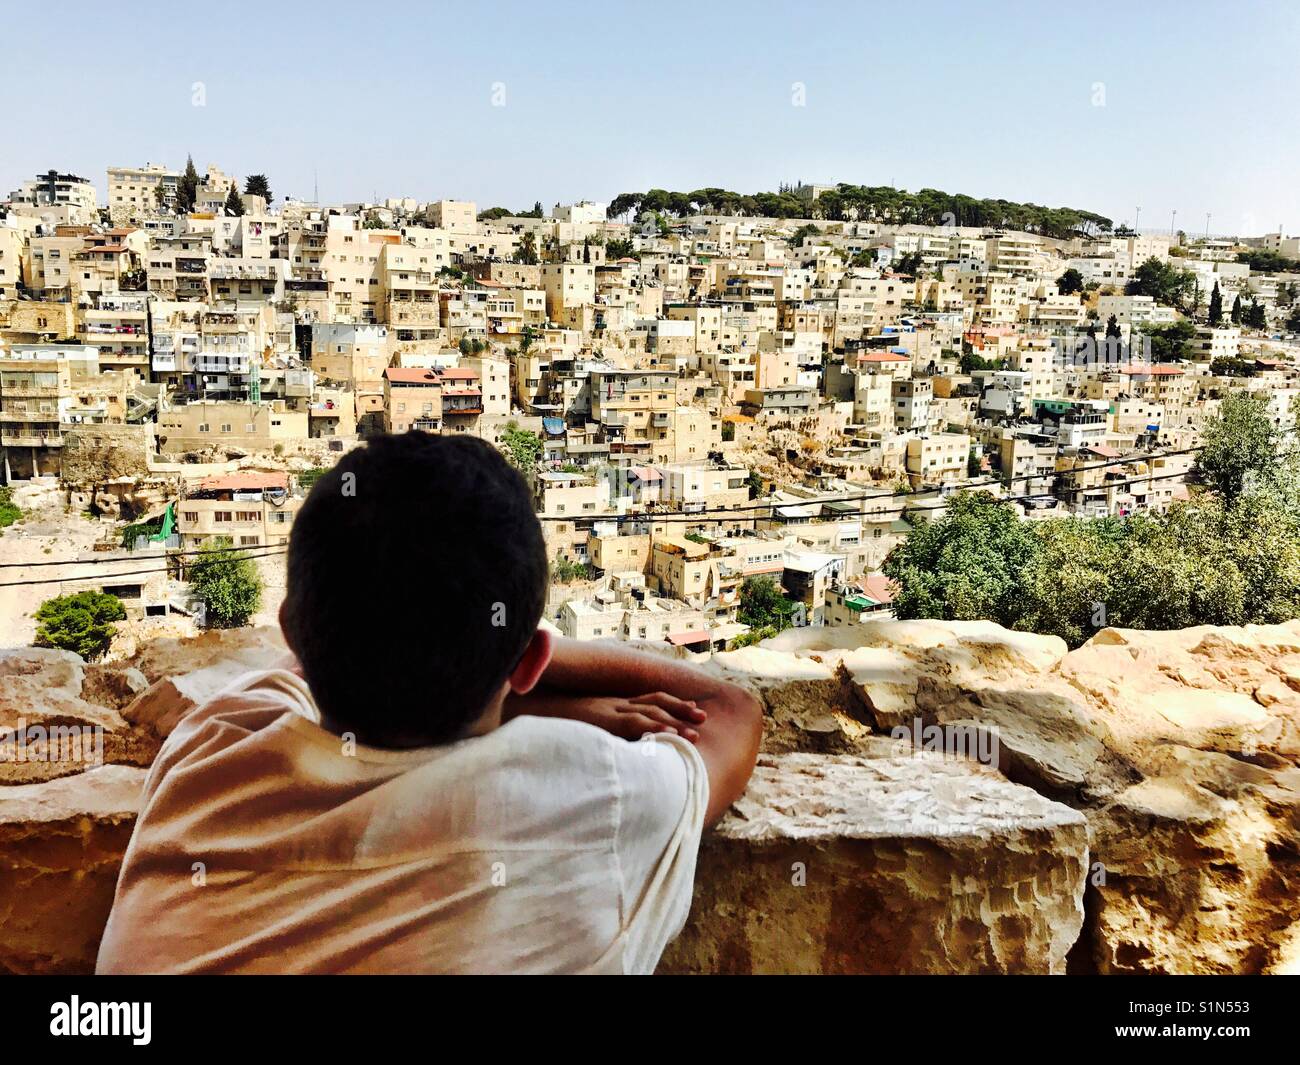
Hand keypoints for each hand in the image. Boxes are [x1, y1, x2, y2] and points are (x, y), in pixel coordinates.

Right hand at [541, 692, 707, 742]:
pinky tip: (667, 739)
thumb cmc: (555, 722)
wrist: (529, 711)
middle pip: (655, 703)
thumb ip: (602, 730)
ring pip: (649, 714)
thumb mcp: (584, 724)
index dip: (673, 704)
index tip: (694, 710)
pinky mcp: (602, 721)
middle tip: (704, 719)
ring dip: (674, 724)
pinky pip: (631, 724)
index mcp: (612, 703)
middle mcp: (614, 704)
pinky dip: (651, 730)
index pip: (649, 699)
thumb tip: (619, 744)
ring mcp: (608, 711)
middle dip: (681, 711)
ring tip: (694, 736)